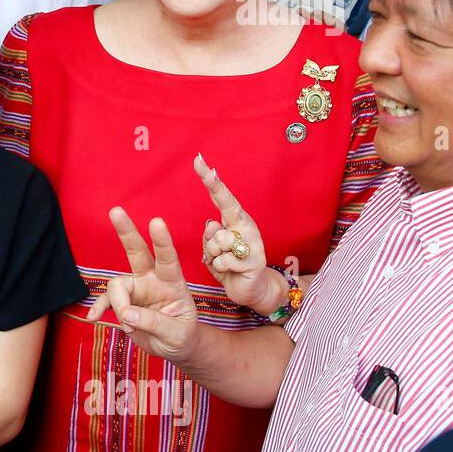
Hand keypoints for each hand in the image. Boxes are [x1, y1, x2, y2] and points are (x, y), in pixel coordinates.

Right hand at [87, 207, 201, 362]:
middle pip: (138, 251)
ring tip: (129, 327)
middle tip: (116, 211)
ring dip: (118, 306)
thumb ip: (155, 323)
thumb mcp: (178, 334)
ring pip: (116, 285)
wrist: (175, 347)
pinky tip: (92, 318)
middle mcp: (152, 279)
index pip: (168, 259)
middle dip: (127, 232)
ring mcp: (136, 289)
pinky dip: (98, 308)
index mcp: (173, 282)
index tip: (156, 221)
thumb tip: (127, 313)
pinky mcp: (122, 301)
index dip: (162, 241)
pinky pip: (105, 300)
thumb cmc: (183, 336)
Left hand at [195, 154, 278, 310]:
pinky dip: (219, 269)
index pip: (221, 197)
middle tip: (214, 219)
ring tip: (224, 262)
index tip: (200, 161)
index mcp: (235, 221)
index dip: (211, 180)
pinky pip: (221, 261)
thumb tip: (211, 224)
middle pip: (224, 213)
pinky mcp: (253, 262)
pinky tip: (230, 271)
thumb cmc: (229, 265)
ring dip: (213, 255)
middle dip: (213, 213)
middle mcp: (246, 227)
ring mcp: (252, 244)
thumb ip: (209, 236)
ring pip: (217, 242)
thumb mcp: (212, 250)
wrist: (251, 290)